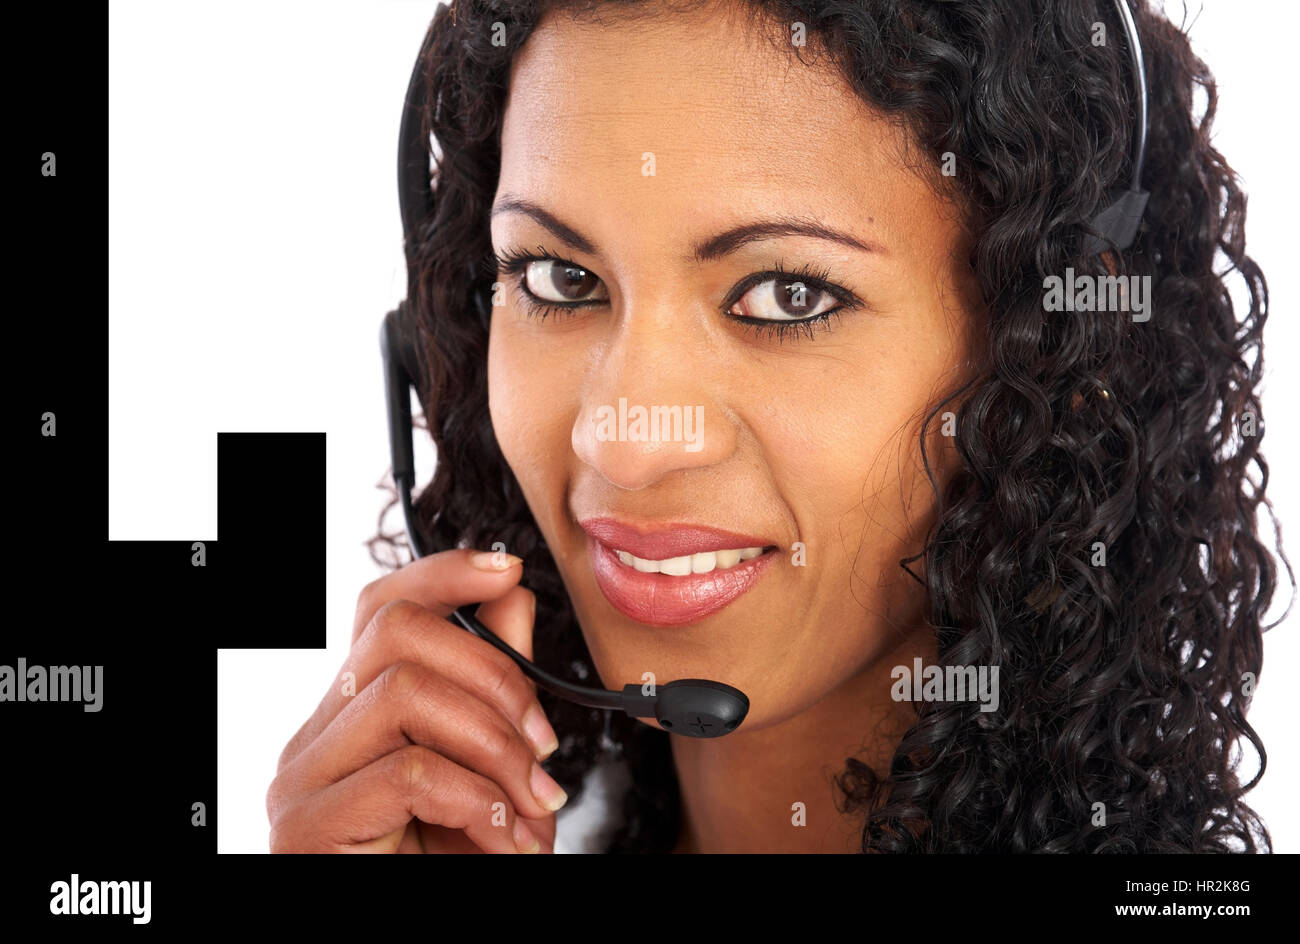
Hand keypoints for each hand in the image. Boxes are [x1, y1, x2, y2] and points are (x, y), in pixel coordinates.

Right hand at [266, 548, 564, 851]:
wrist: (432, 942)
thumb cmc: (457, 870)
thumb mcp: (497, 769)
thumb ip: (498, 683)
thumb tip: (512, 592)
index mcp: (357, 715)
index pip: (381, 608)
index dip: (443, 573)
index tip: (508, 568)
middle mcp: (317, 737)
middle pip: (395, 631)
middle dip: (495, 674)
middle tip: (542, 745)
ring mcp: (303, 780)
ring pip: (405, 690)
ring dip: (495, 745)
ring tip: (530, 806)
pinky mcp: (307, 826)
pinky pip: (407, 770)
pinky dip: (476, 799)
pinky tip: (499, 836)